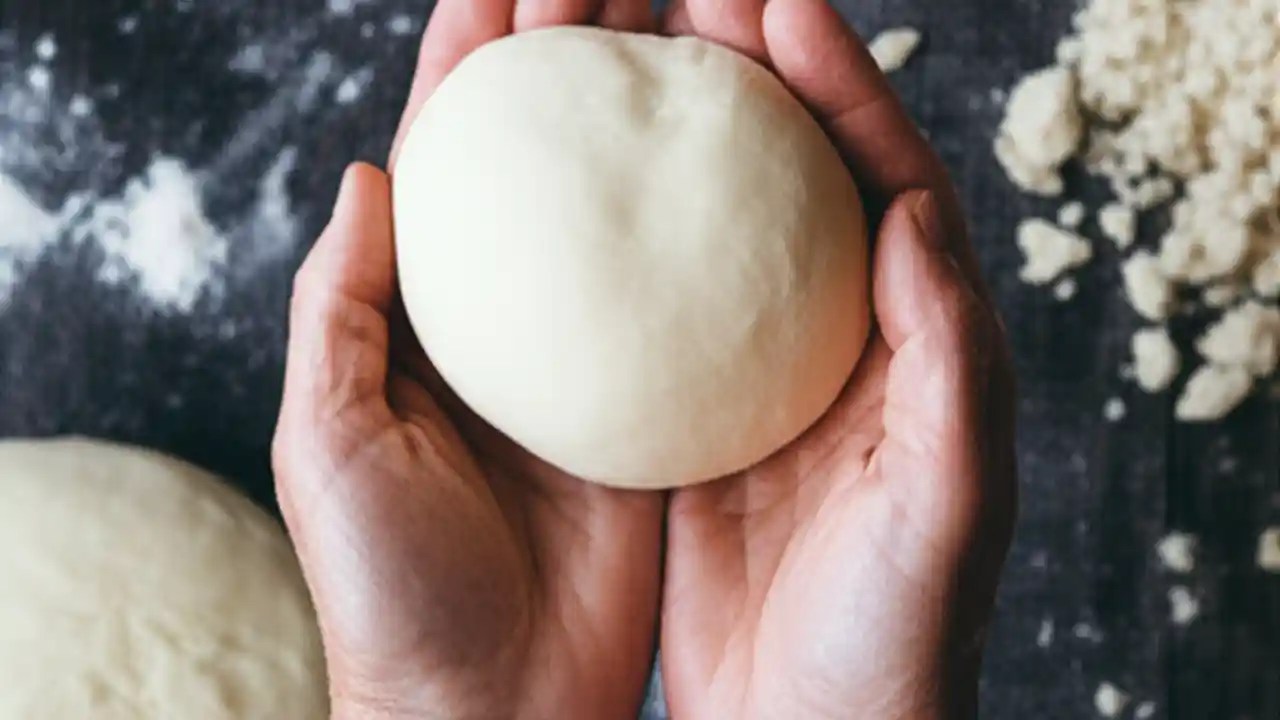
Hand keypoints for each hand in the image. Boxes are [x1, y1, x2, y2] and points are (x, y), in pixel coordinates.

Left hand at [273, 4, 663, 717]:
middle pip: (545, 157)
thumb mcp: (331, 447)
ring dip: (652, 120)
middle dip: (575, 58)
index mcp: (420, 315)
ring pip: (624, 211)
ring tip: (695, 37)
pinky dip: (715, 232)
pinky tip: (753, 172)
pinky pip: (690, 301)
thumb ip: (340, 311)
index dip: (474, 58)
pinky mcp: (657, 406)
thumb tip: (371, 174)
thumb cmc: (391, 592)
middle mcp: (511, 319)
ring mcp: (589, 357)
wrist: (489, 711)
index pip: (448, 155)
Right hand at [659, 2, 1017, 718]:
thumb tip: (912, 214)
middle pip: (799, 178)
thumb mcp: (945, 504)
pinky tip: (571, 198)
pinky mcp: (698, 420)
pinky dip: (623, 243)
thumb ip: (949, 362)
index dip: (841, 86)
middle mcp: (847, 343)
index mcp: (923, 347)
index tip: (776, 5)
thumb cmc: (899, 637)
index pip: (888, 181)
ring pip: (722, 227)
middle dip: (753, 77)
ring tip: (622, 59)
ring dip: (678, 140)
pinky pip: (657, 306)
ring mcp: (765, 375)